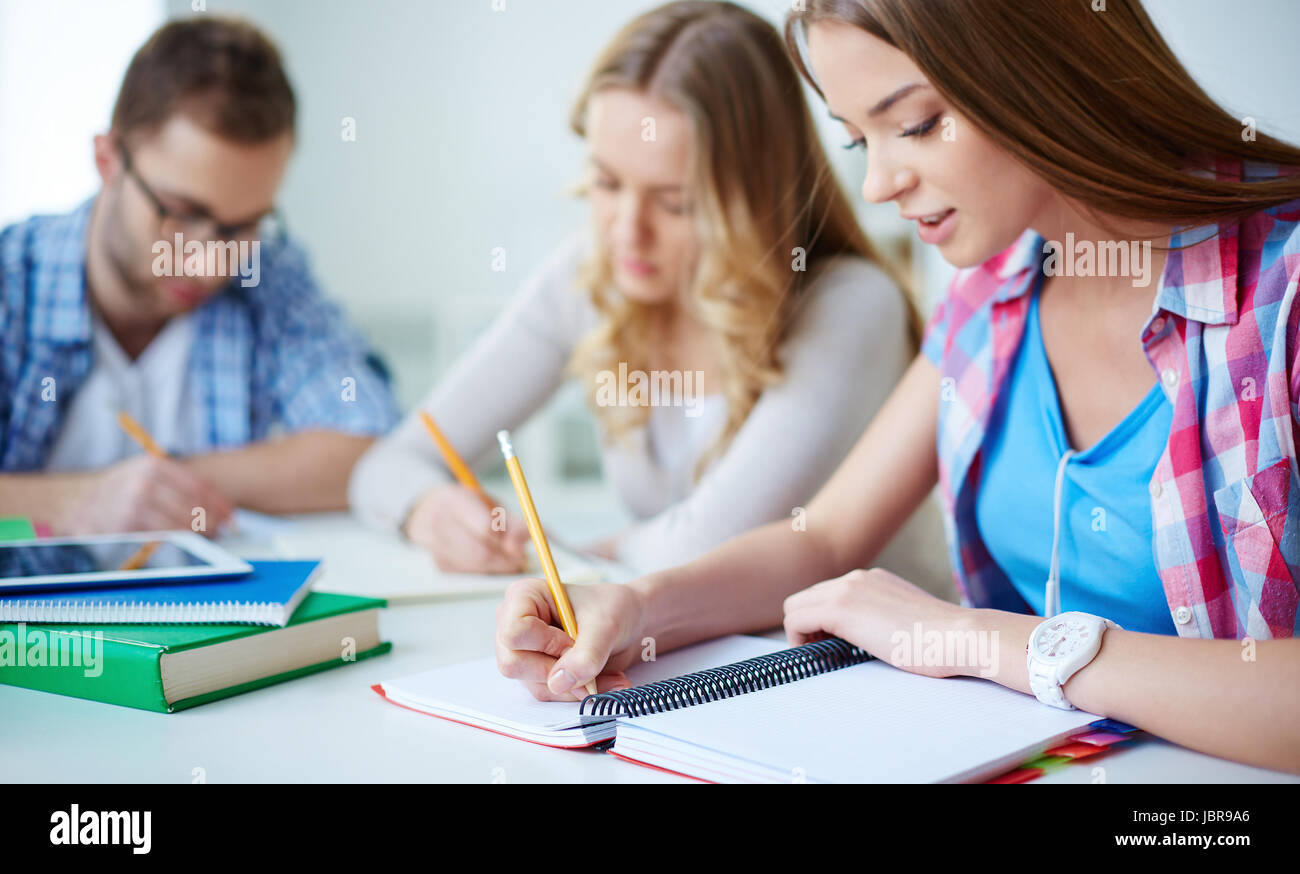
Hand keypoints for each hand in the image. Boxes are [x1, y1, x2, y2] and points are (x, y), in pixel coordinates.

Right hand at [55, 455, 233, 535]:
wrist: (78, 505)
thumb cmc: (119, 491)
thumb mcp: (144, 475)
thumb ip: (176, 483)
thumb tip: (216, 504)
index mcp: (154, 465)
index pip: (198, 486)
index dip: (219, 502)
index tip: (231, 514)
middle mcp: (147, 481)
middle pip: (195, 505)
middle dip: (213, 519)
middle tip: (223, 528)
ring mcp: (137, 502)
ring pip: (183, 521)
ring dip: (201, 531)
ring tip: (210, 535)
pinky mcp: (129, 523)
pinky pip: (165, 534)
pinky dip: (182, 538)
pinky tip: (189, 540)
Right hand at [404, 483, 529, 572]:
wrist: (427, 510)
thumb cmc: (467, 506)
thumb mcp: (490, 504)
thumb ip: (512, 522)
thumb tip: (527, 540)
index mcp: (454, 500)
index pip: (486, 526)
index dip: (508, 540)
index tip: (521, 546)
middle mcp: (439, 522)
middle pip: (480, 552)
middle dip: (506, 560)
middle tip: (522, 560)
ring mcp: (435, 546)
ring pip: (476, 566)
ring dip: (499, 567)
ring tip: (509, 559)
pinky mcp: (439, 564)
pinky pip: (470, 573)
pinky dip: (486, 571)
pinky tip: (490, 561)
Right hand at [495, 578, 646, 700]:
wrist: (630, 623)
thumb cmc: (612, 608)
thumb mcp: (605, 625)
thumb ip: (586, 653)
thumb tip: (559, 683)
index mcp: (523, 597)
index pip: (514, 632)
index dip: (545, 644)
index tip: (573, 641)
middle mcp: (513, 624)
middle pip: (513, 664)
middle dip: (556, 669)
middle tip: (587, 660)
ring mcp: (523, 652)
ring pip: (534, 684)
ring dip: (574, 685)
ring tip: (604, 671)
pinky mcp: (535, 673)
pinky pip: (549, 694)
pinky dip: (577, 691)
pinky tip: (599, 679)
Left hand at [783, 568, 976, 678]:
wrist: (958, 635)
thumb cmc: (941, 640)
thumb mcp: (906, 620)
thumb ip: (883, 619)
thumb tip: (868, 637)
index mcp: (872, 579)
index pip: (826, 594)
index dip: (821, 621)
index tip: (829, 644)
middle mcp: (856, 578)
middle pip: (806, 597)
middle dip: (807, 625)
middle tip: (821, 652)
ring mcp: (847, 589)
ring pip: (795, 606)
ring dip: (801, 632)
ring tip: (821, 655)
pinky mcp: (841, 608)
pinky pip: (796, 620)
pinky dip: (798, 639)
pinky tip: (818, 656)